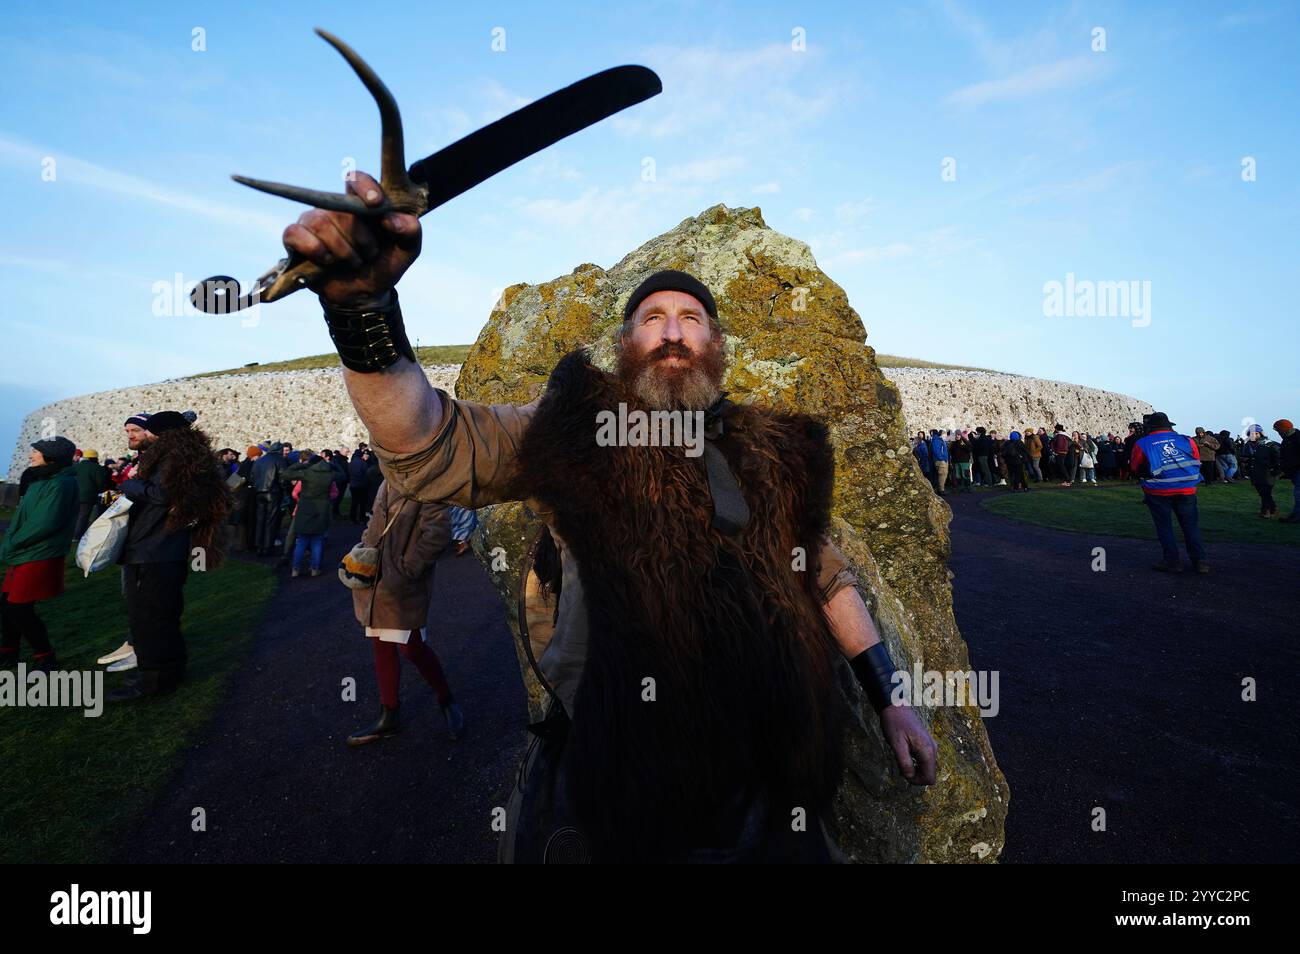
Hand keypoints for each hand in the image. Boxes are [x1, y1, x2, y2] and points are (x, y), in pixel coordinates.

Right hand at [281, 171, 420, 307]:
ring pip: (321, 223)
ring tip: (352, 262)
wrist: (364, 295)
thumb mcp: (407, 250)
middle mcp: (335, 208)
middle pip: (342, 210)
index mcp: (362, 203)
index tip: (376, 203)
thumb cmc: (384, 265)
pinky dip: (314, 249)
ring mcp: (313, 220)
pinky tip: (326, 261)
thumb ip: (411, 230)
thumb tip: (391, 219)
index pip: (356, 179)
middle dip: (360, 238)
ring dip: (342, 250)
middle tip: (369, 254)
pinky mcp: (295, 238)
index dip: (364, 187)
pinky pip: (295, 233)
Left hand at [879, 704, 937, 784]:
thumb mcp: (896, 745)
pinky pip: (924, 760)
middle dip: (915, 775)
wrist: (895, 706)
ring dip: (914, 768)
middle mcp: (933, 749)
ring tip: (901, 757)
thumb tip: (910, 777)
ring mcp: (930, 746)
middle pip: (929, 774)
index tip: (903, 773)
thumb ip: (904, 762)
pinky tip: (904, 754)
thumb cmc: (895, 724)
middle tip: (900, 766)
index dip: (916, 781)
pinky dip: (915, 762)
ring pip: (926, 767)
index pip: (930, 778)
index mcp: (928, 751)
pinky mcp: (926, 744)